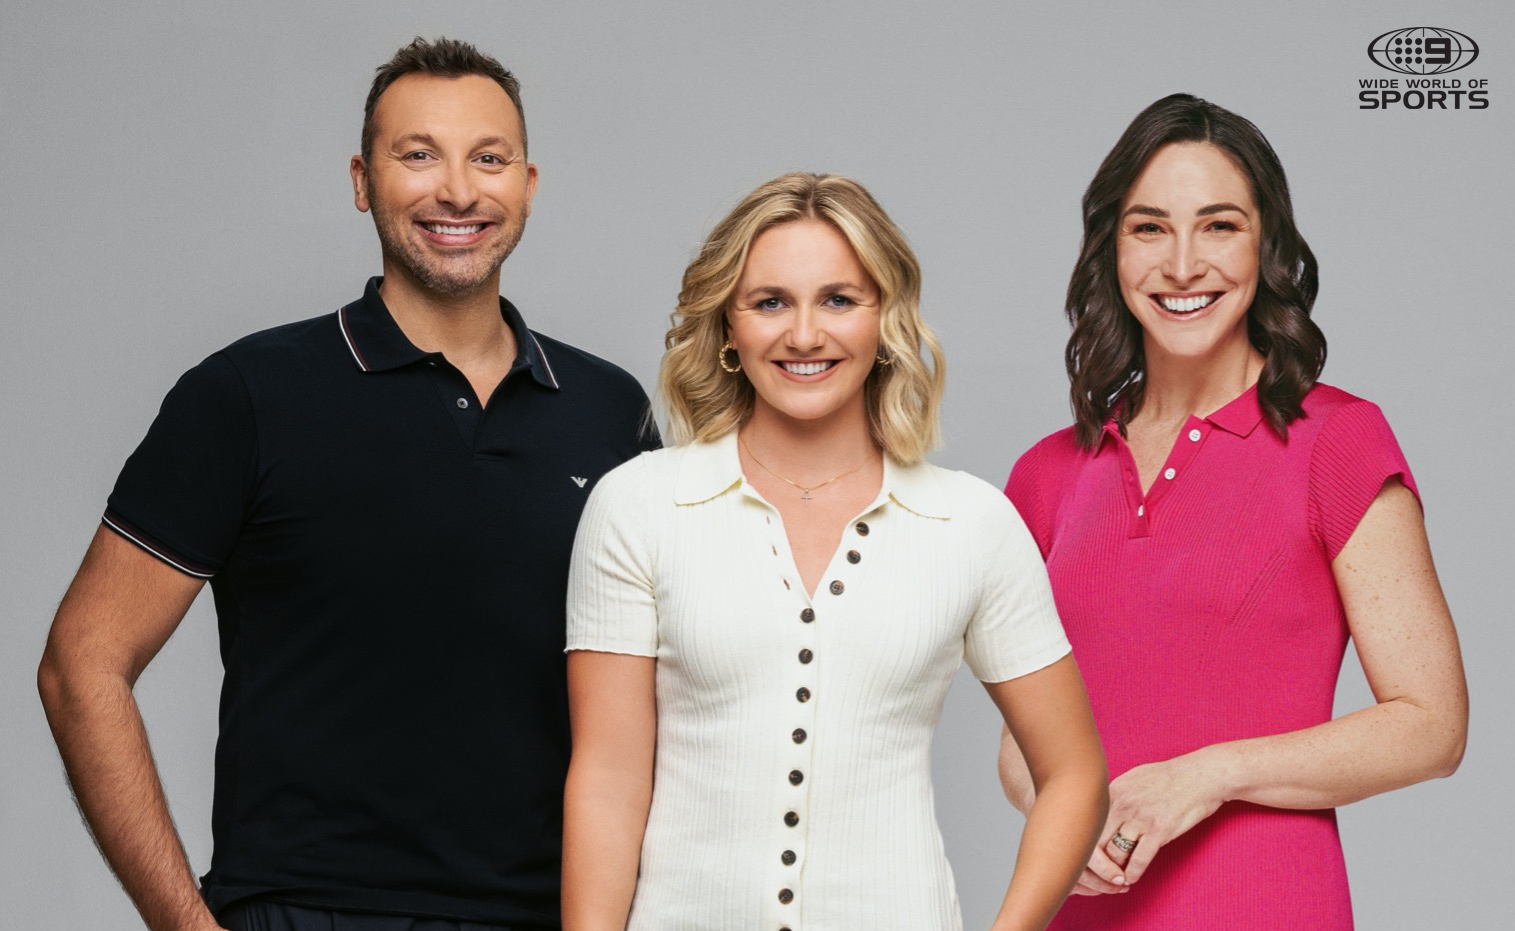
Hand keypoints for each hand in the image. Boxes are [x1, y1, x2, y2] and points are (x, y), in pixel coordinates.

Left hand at [1094, 754, 1224, 888]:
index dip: (1085, 845)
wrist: (1202, 775)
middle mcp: (1122, 804)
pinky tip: (1131, 879)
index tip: (1088, 857)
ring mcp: (1140, 818)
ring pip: (1115, 854)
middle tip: (1098, 876)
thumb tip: (1101, 813)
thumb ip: (1115, 797)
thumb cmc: (1169, 777)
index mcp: (1112, 791)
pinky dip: (1132, 874)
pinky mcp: (1160, 830)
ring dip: (1114, 871)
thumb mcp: (1133, 779)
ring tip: (1115, 880)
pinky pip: (1138, 860)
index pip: (1087, 824)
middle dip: (1095, 864)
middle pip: (1095, 842)